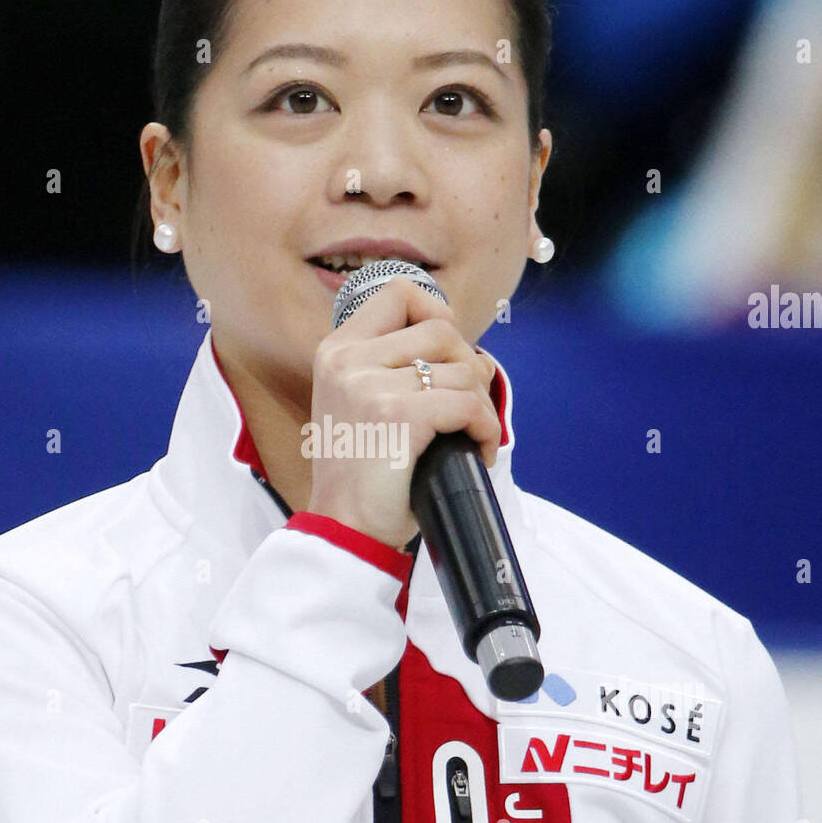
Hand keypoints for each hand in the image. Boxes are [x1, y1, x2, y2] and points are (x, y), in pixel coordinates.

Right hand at [306, 276, 500, 549]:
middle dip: (468, 367)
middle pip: (441, 330)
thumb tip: (471, 354)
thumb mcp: (361, 406)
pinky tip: (475, 451)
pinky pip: (469, 404)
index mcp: (336, 352)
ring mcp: (370, 385)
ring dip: (481, 407)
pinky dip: (485, 430)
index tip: (447, 354)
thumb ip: (396, 369)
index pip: (397, 293)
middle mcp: (348, 361)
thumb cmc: (362, 476)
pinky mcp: (398, 415)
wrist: (344, 529)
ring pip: (463, 370)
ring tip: (469, 437)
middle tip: (465, 408)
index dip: (435, 312)